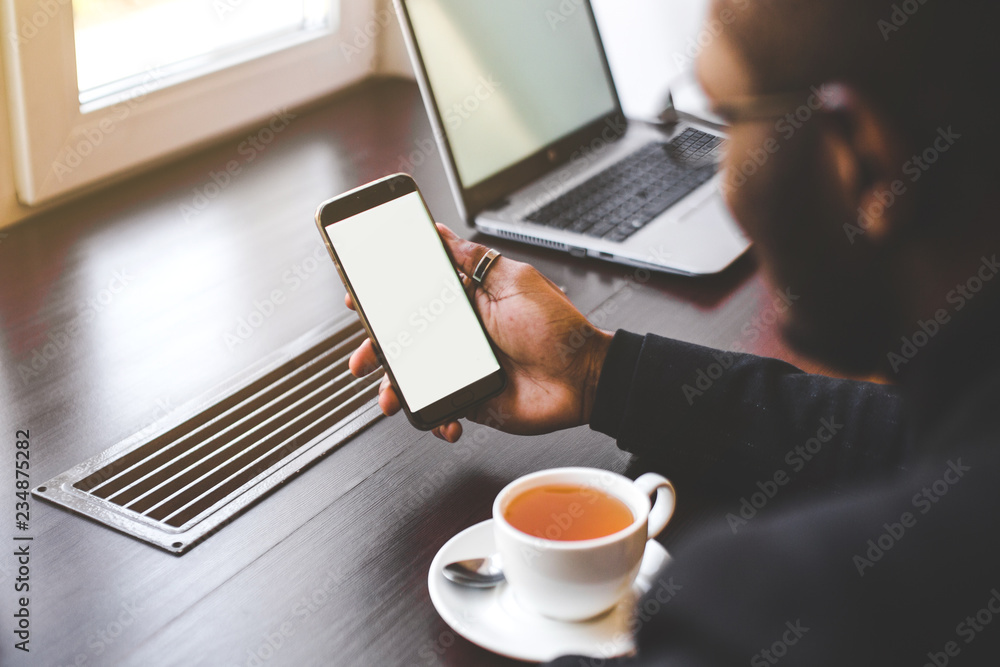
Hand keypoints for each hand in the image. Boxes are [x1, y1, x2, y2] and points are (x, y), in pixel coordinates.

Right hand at [347, 223, 612, 442]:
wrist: (584, 380)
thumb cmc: (557, 329)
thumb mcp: (515, 282)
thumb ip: (476, 260)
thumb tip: (442, 232)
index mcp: (467, 303)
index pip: (415, 297)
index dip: (384, 299)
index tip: (360, 299)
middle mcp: (460, 335)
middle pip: (404, 341)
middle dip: (375, 350)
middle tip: (362, 359)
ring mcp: (463, 370)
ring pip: (414, 379)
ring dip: (395, 391)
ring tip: (391, 399)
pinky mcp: (471, 400)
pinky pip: (440, 410)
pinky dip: (435, 418)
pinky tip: (442, 419)